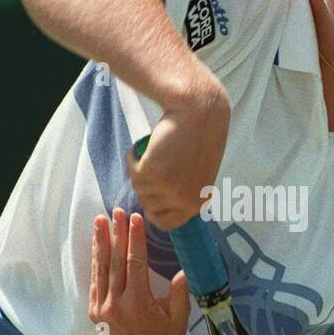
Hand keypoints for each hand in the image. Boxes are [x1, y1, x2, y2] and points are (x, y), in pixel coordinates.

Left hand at [89, 207, 190, 334]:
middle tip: (116, 211)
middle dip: (116, 234)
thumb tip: (183, 269)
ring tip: (100, 221)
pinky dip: (96, 261)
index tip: (135, 218)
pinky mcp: (95, 312)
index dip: (134, 239)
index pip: (134, 263)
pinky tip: (97, 244)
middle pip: (115, 262)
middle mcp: (115, 306)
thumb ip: (179, 292)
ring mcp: (102, 310)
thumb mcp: (180, 315)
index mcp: (136, 304)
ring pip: (101, 269)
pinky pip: (95, 282)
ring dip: (100, 243)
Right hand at [125, 82, 229, 231]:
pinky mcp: (152, 172)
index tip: (150, 194)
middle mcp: (183, 200)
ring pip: (138, 188)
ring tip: (152, 151)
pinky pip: (132, 170)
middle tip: (153, 163)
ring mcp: (168, 188)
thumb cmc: (200, 137)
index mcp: (197, 203)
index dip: (154, 209)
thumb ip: (184, 191)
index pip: (166, 223)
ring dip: (139, 170)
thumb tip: (160, 207)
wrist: (199, 111)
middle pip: (148, 205)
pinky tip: (143, 146)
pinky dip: (133, 158)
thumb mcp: (198, 173)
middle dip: (145, 186)